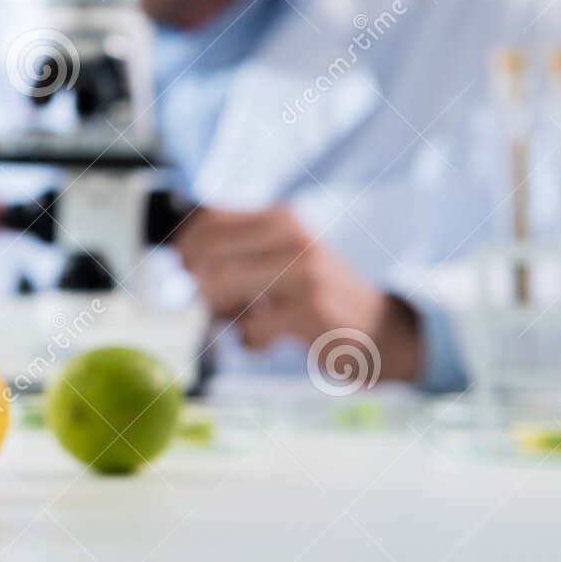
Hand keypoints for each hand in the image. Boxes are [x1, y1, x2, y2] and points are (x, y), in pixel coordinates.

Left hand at [173, 205, 421, 381]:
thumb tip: (180, 255)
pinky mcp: (309, 308)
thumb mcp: (280, 259)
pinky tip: (269, 340)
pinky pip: (249, 329)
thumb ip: (236, 251)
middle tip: (222, 307)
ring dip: (223, 314)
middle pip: (205, 254)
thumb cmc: (315, 297)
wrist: (379, 330)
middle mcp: (291, 236)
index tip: (189, 274)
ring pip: (219, 285)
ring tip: (247, 322)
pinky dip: (251, 342)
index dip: (186, 249)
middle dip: (201, 287)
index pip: (208, 219)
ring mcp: (302, 270)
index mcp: (280, 219)